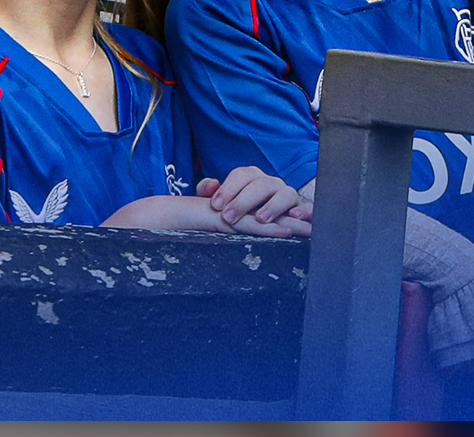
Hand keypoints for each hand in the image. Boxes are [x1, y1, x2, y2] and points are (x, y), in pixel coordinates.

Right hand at [102, 192, 309, 234]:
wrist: (154, 220)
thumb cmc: (176, 233)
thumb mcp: (203, 240)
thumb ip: (217, 241)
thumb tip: (222, 260)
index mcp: (232, 218)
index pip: (264, 219)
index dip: (286, 221)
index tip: (308, 226)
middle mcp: (234, 213)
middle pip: (271, 213)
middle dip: (295, 218)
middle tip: (319, 224)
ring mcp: (230, 214)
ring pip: (265, 217)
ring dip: (290, 222)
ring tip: (312, 228)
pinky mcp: (224, 219)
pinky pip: (249, 224)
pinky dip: (269, 227)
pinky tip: (286, 231)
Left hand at [199, 167, 312, 236]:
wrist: (268, 222)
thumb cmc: (240, 212)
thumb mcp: (222, 201)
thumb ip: (209, 191)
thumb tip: (210, 184)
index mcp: (253, 179)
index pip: (241, 175)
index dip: (228, 188)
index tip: (215, 205)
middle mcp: (271, 184)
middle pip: (260, 184)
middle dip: (243, 201)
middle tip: (228, 217)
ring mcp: (287, 196)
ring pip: (285, 193)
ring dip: (273, 205)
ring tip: (261, 218)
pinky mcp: (303, 211)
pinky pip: (308, 208)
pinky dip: (304, 211)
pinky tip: (294, 217)